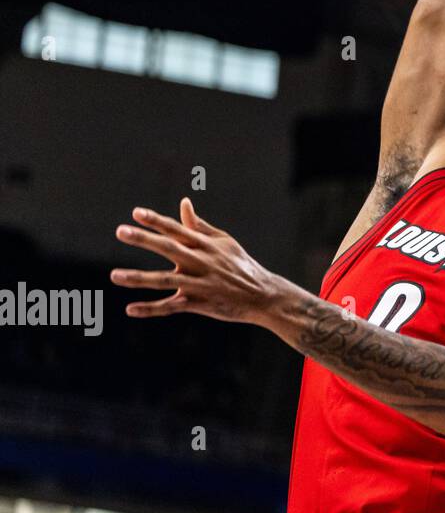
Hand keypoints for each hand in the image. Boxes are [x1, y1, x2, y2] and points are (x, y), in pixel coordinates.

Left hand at [111, 198, 289, 326]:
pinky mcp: (200, 304)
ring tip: (114, 275)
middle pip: (169, 248)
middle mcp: (201, 262)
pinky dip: (151, 309)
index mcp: (206, 245)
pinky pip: (171, 307)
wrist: (263, 295)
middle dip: (144, 240)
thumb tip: (184, 203)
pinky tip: (130, 309)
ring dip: (139, 278)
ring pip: (165, 280)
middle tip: (121, 231)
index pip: (177, 229)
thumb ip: (199, 225)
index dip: (156, 221)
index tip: (136, 213)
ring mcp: (200, 284)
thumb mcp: (223, 242)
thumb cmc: (240, 265)